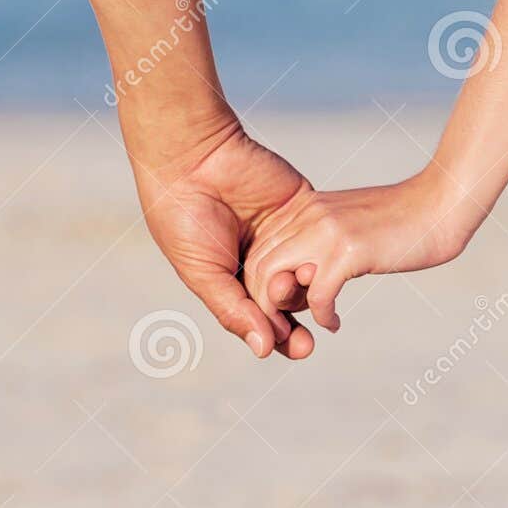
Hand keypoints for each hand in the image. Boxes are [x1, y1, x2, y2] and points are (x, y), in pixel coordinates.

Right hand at [134, 118, 317, 360]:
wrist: (192, 157)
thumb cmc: (184, 217)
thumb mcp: (202, 271)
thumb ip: (233, 310)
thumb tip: (263, 349)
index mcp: (232, 277)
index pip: (261, 317)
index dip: (279, 335)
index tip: (297, 348)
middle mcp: (261, 260)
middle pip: (289, 302)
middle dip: (297, 321)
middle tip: (304, 340)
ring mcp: (284, 234)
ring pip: (308, 274)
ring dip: (308, 290)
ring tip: (296, 289)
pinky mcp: (302, 208)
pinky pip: (320, 238)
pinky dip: (323, 255)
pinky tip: (320, 269)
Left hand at [242, 167, 469, 333]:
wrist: (441, 204)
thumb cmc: (401, 221)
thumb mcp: (347, 223)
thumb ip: (319, 242)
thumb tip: (301, 275)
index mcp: (303, 207)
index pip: (257, 250)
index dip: (260, 286)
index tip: (282, 308)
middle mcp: (307, 215)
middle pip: (258, 267)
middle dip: (265, 305)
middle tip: (286, 326)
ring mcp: (326, 231)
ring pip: (276, 281)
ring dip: (285, 314)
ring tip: (304, 329)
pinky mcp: (349, 250)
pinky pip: (318, 296)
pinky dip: (323, 316)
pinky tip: (335, 323)